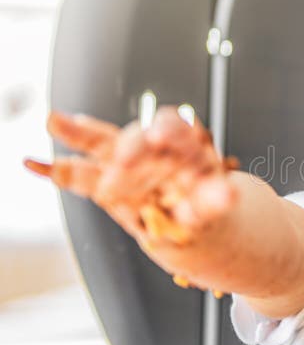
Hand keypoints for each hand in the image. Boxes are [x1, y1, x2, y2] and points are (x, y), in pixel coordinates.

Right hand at [24, 107, 238, 255]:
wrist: (195, 222)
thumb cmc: (207, 205)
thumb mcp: (216, 204)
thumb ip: (218, 199)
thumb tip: (231, 195)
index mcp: (187, 146)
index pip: (178, 128)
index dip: (169, 130)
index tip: (160, 137)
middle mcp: (155, 148)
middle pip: (139, 138)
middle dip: (130, 146)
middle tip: (124, 162)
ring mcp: (128, 163)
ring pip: (103, 143)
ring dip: (80, 133)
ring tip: (55, 121)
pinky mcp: (108, 184)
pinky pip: (81, 177)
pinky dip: (59, 171)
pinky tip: (31, 164)